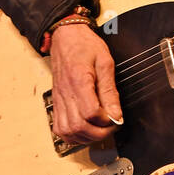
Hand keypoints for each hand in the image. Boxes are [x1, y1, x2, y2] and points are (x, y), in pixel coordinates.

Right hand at [49, 23, 123, 144]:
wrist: (65, 37)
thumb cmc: (85, 46)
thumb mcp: (105, 62)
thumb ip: (110, 90)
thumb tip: (116, 114)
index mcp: (79, 81)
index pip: (90, 113)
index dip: (106, 120)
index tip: (116, 117)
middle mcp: (66, 93)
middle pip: (79, 127)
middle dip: (99, 133)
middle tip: (111, 127)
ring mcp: (59, 100)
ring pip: (67, 132)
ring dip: (86, 137)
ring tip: (100, 130)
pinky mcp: (57, 103)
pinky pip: (59, 128)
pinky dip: (72, 136)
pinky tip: (84, 131)